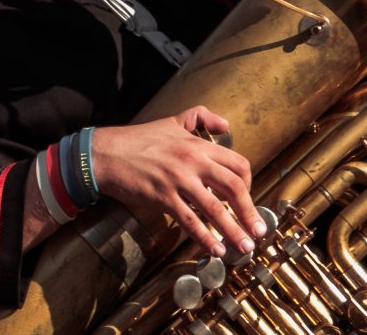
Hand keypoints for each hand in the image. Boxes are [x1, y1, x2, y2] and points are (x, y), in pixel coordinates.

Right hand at [92, 107, 264, 256]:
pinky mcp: (163, 199)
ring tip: (245, 247)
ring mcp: (179, 182)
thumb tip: (225, 125)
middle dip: (250, 212)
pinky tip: (216, 249)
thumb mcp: (173, 121)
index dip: (249, 183)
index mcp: (199, 145)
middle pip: (234, 188)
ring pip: (215, 209)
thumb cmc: (139, 139)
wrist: (107, 154)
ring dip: (234, 230)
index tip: (248, 198)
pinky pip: (190, 222)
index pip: (238, 164)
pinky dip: (206, 238)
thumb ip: (201, 117)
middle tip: (260, 230)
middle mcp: (193, 162)